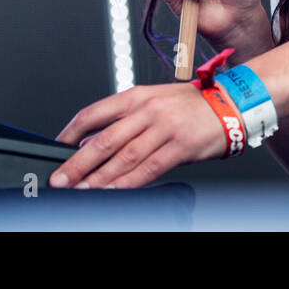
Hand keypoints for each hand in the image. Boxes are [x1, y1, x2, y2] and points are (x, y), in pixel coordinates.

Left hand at [47, 83, 230, 188]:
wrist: (231, 104)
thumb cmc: (191, 105)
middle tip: (60, 178)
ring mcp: (164, 128)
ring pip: (123, 157)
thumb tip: (91, 142)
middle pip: (104, 139)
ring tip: (80, 190)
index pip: (94, 113)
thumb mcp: (153, 102)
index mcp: (136, 96)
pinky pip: (148, 169)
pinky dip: (128, 183)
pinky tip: (114, 192)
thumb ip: (124, 122)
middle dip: (78, 162)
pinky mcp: (180, 146)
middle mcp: (147, 110)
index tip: (56, 148)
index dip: (71, 132)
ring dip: (98, 177)